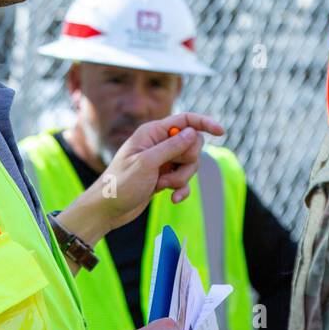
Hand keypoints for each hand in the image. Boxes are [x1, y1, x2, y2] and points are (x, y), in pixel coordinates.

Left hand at [54, 112, 223, 260]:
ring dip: (181, 178)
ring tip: (162, 186)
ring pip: (190, 164)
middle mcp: (158, 144)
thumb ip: (171, 147)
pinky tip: (173, 199)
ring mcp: (162, 161)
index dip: (204, 123)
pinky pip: (183, 180)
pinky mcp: (163, 177)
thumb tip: (193, 132)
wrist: (107, 209)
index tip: (221, 131)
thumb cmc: (120, 184)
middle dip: (187, 162)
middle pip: (192, 145)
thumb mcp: (146, 164)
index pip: (185, 120)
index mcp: (152, 132)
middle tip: (167, 173)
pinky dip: (181, 189)